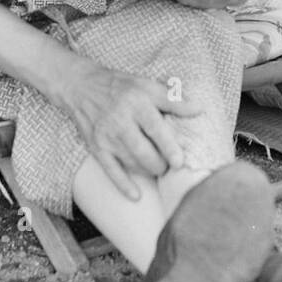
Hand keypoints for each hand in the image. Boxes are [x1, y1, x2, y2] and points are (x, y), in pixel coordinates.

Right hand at [58, 64, 204, 199]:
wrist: (82, 86)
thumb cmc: (121, 86)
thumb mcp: (146, 85)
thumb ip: (173, 99)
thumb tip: (199, 109)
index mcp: (136, 102)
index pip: (155, 127)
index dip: (168, 146)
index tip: (180, 161)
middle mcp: (120, 120)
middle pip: (143, 150)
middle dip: (160, 164)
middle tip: (170, 166)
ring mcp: (107, 136)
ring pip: (131, 162)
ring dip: (148, 171)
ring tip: (157, 168)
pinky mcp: (96, 147)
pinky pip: (110, 170)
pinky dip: (123, 184)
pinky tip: (136, 195)